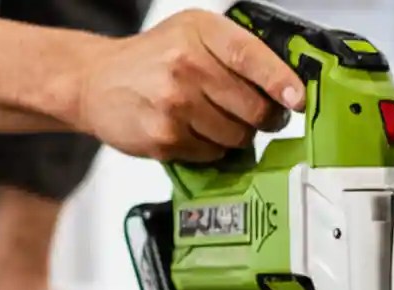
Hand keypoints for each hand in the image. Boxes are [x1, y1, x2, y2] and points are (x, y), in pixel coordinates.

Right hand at [75, 9, 304, 161]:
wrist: (94, 81)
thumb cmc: (151, 60)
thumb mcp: (193, 35)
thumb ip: (236, 52)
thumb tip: (286, 84)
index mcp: (200, 32)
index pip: (252, 57)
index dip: (281, 82)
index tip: (298, 99)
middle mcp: (186, 64)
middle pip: (254, 107)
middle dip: (265, 117)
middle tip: (259, 116)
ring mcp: (175, 103)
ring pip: (238, 136)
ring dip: (236, 135)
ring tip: (214, 120)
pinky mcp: (165, 137)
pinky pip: (212, 154)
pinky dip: (211, 149)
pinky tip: (192, 132)